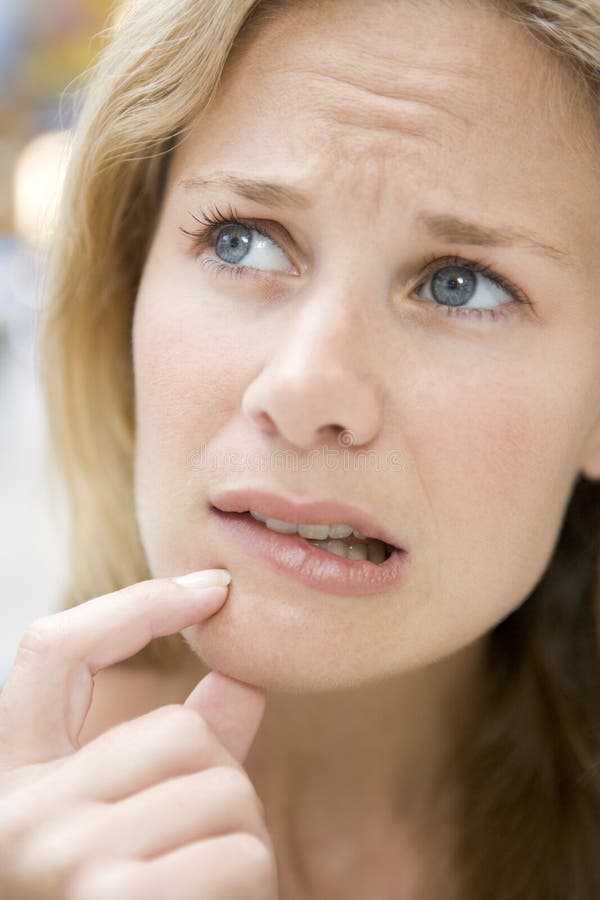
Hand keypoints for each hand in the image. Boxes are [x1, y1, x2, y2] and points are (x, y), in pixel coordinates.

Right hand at [0, 575, 276, 898]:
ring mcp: (62, 862)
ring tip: (196, 896)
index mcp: (11, 786)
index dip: (133, 607)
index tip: (212, 589)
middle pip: (181, 735)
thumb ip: (176, 757)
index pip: (54, 652)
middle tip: (198, 858)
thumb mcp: (114, 832)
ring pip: (224, 794)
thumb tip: (242, 682)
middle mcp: (21, 816)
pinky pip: (237, 858)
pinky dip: (247, 890)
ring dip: (241, 846)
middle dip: (221, 788)